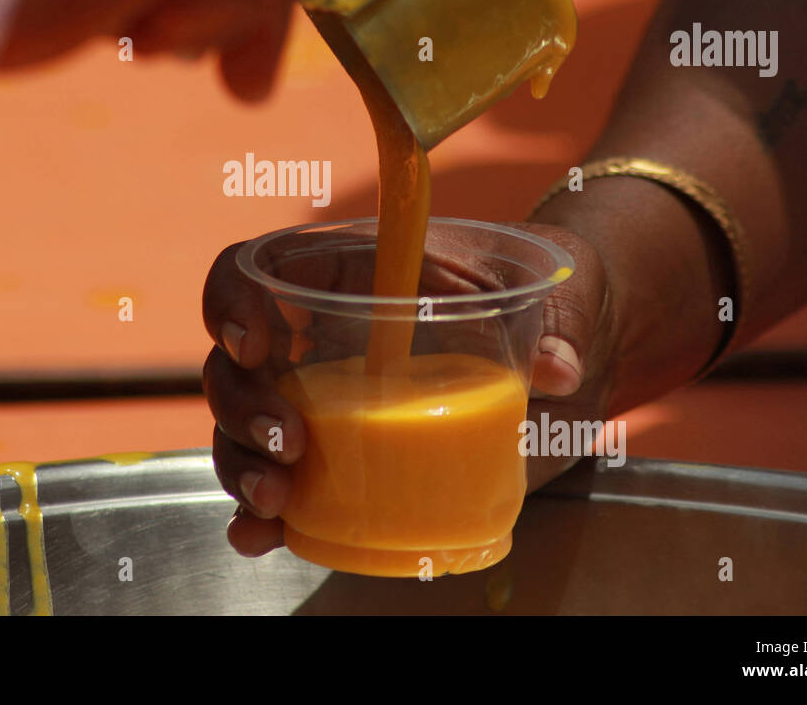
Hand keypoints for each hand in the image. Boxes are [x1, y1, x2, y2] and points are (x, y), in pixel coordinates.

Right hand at [201, 222, 620, 557]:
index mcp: (352, 274)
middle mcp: (321, 336)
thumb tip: (558, 370)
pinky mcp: (345, 459)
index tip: (253, 342)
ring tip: (276, 501)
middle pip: (236, 361)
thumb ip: (559, 323)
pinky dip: (260, 514)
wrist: (574, 354)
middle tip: (288, 444)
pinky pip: (282, 481)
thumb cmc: (550, 297)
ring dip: (242, 464)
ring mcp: (326, 400)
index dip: (233, 299)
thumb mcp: (562, 294)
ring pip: (244, 427)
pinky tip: (264, 536)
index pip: (257, 269)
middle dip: (242, 405)